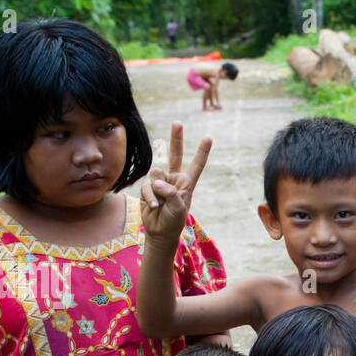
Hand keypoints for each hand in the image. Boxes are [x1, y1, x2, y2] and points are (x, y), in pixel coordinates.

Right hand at [141, 122, 211, 244]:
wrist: (159, 232)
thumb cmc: (173, 221)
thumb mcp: (178, 208)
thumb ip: (170, 192)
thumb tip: (157, 180)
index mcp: (186, 183)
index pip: (196, 165)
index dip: (202, 151)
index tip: (208, 137)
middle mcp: (173, 179)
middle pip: (175, 155)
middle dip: (176, 138)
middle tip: (177, 122)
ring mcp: (160, 182)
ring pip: (156, 175)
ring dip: (157, 191)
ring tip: (161, 205)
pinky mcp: (147, 187)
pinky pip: (147, 187)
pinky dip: (150, 197)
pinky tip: (154, 207)